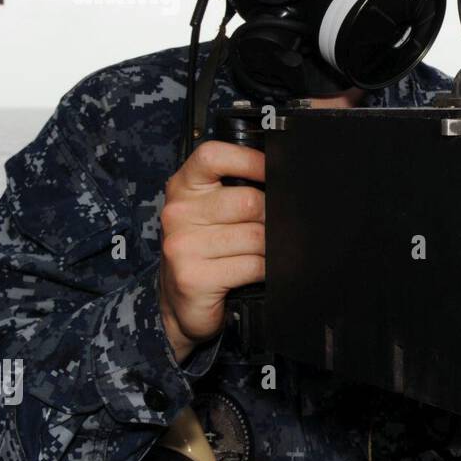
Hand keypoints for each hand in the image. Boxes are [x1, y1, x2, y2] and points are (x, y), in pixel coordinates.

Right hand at [157, 141, 264, 362]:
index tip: (272, 172)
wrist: (182, 303)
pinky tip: (256, 273)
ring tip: (261, 254)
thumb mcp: (212, 212)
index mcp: (183, 187)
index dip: (250, 160)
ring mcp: (183, 246)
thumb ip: (236, 191)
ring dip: (269, 248)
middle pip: (249, 201)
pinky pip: (253, 265)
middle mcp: (178, 213)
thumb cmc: (204, 251)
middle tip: (270, 231)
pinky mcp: (194, 277)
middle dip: (270, 218)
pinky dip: (265, 270)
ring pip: (256, 236)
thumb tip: (282, 183)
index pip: (214, 156)